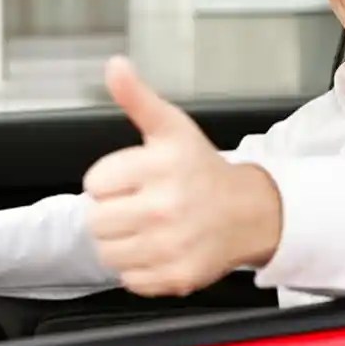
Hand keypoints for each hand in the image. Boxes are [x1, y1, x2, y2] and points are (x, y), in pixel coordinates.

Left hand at [83, 56, 281, 296]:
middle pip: (96, 222)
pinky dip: (140, 268)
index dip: (110, 181)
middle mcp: (167, 205)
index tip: (134, 179)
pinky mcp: (177, 275)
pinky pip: (130, 279)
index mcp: (161, 165)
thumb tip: (115, 66)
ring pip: (108, 253)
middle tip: (140, 204)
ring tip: (147, 227)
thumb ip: (136, 98)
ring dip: (122, 243)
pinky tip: (160, 248)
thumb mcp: (171, 126)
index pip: (94, 184)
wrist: (250, 212)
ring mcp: (172, 244)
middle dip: (113, 212)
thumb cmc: (202, 169)